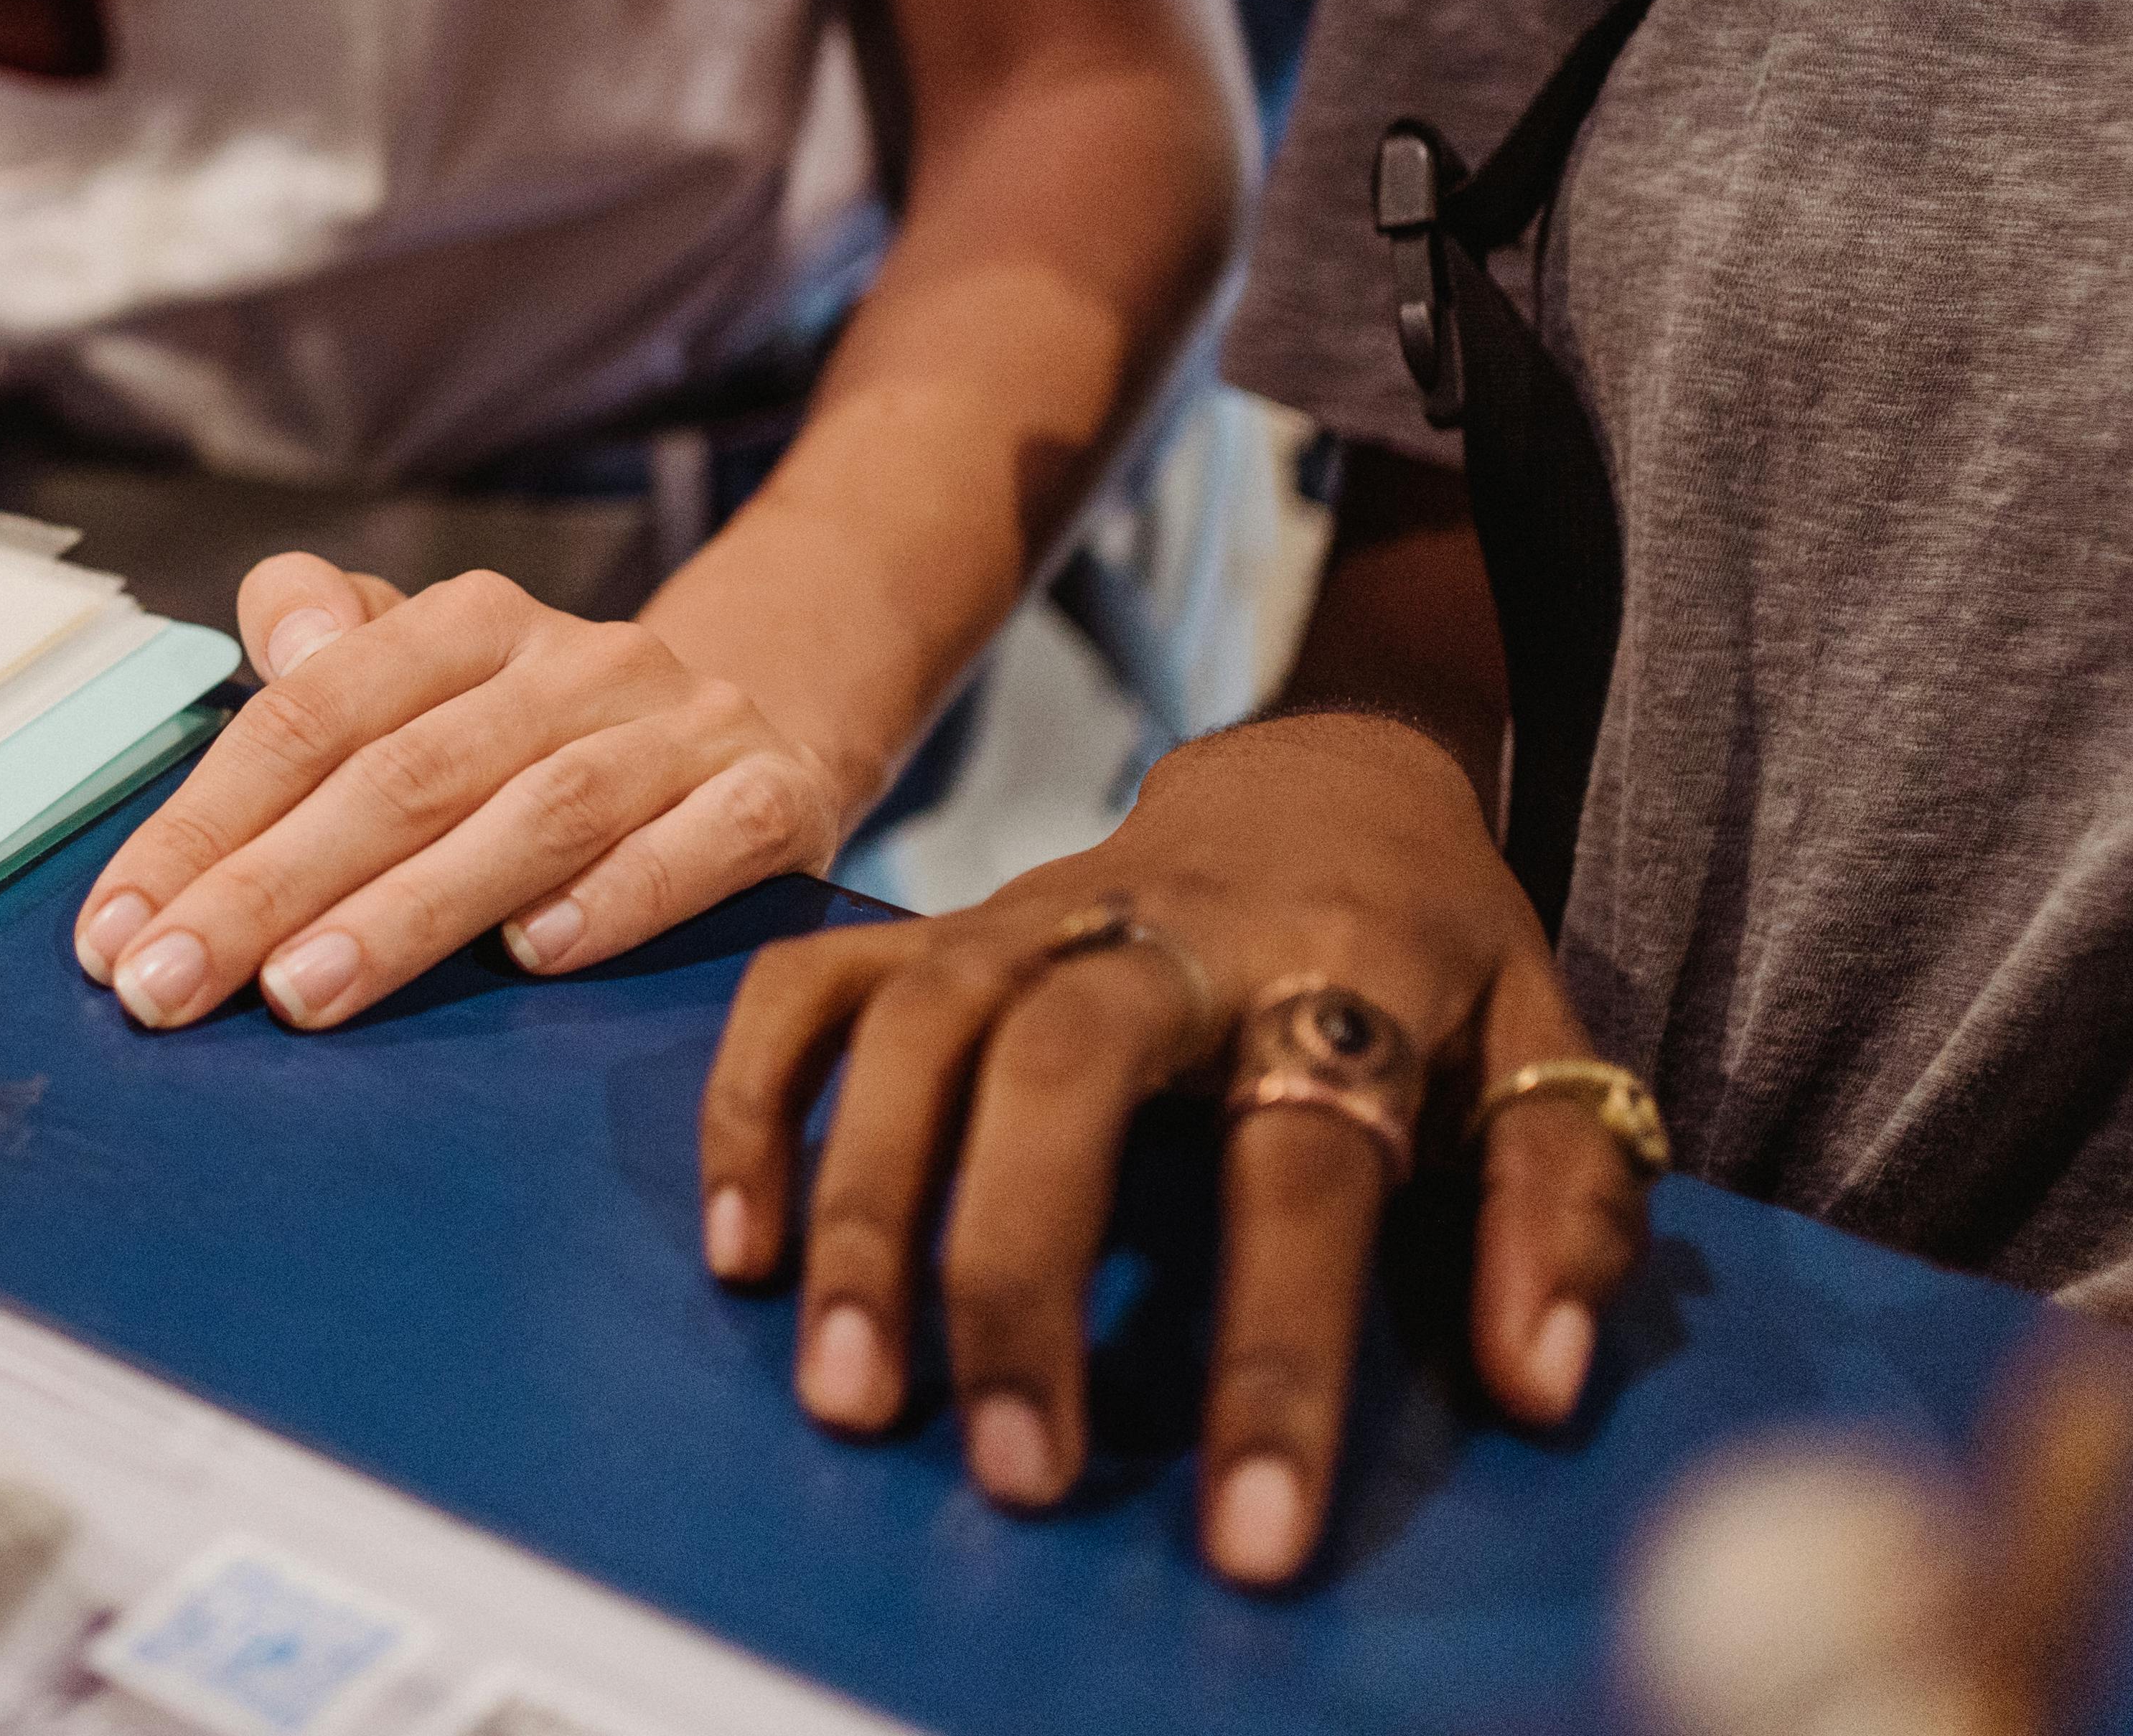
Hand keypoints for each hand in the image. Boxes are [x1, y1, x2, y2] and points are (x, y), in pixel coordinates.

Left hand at [68, 556, 864, 1032]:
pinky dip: (622, 895)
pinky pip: (701, 843)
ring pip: (534, 812)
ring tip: (306, 992)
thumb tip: (270, 640)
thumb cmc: (543, 735)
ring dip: (412, 908)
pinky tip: (540, 954)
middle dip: (269, 887)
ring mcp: (681, 726)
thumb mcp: (431, 674)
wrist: (768, 730)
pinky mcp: (775, 795)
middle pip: (401, 773)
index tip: (115, 929)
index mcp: (469, 623)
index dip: (204, 822)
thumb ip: (332, 652)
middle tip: (170, 988)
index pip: (310, 715)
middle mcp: (574, 659)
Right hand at [697, 710, 1648, 1588]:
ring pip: (916, 1027)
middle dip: (1015, 1268)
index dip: (1277, 1350)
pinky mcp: (939, 921)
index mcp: (1340, 972)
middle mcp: (1167, 932)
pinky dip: (756, 1105)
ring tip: (850, 1390)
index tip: (1248, 1534)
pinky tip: (745, 1250)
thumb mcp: (1547, 1050)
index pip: (1303, 1171)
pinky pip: (812, 987)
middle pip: (1061, 1066)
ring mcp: (1030, 915)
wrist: (1328, 767)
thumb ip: (1556, 1211)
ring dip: (868, 1210)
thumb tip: (1532, 1384)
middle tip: (1010, 1464)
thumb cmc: (1436, 951)